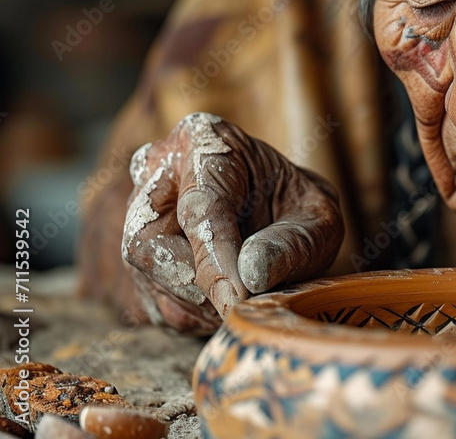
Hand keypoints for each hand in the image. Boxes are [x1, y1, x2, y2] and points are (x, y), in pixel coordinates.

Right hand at [121, 113, 343, 334]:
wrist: (276, 214)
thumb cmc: (296, 208)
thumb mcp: (318, 219)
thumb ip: (292, 243)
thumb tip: (251, 274)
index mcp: (206, 141)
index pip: (200, 206)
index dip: (216, 256)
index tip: (240, 293)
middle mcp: (156, 172)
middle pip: (149, 243)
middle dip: (198, 284)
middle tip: (243, 304)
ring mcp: (136, 215)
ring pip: (147, 276)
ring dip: (199, 304)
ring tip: (248, 297)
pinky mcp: (138, 259)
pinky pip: (152, 301)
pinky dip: (194, 315)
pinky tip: (227, 301)